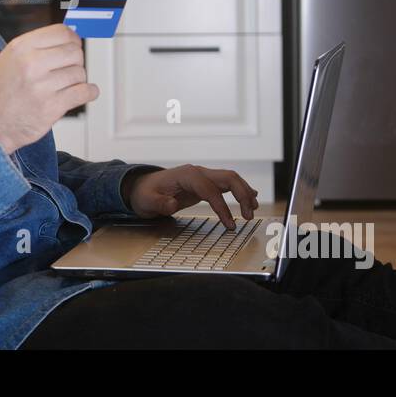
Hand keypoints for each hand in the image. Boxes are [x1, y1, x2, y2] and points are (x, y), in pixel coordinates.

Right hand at [0, 24, 97, 153]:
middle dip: (76, 61)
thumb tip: (68, 36)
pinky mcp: (52, 106)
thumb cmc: (3, 91)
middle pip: (74, 52)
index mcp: (21, 48)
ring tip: (66, 85)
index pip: (61, 32)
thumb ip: (36, 45)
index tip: (74, 45)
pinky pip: (84, 92)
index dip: (72, 39)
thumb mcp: (10, 58)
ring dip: (78, 80)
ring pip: (80, 73)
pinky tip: (84, 92)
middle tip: (68, 68)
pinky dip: (89, 92)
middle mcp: (31, 64)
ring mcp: (42, 86)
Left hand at [125, 165, 258, 228]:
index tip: (229, 224)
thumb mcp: (147, 201)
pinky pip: (226, 184)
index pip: (210, 190)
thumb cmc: (145, 194)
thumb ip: (160, 203)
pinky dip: (240, 190)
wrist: (142, 187)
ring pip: (231, 179)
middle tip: (249, 215)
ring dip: (244, 192)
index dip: (222, 207)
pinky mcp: (205, 183)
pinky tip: (251, 197)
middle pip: (228, 177)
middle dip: (242, 195)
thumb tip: (173, 204)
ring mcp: (203, 176)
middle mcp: (198, 172)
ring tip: (253, 210)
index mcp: (187, 175)